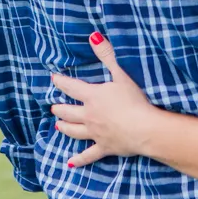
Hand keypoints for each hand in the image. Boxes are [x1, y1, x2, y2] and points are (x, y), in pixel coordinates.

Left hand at [50, 33, 168, 167]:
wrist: (144, 128)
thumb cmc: (134, 100)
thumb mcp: (121, 74)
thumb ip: (107, 55)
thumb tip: (93, 36)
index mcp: (92, 97)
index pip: (71, 87)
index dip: (61, 82)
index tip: (53, 79)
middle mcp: (89, 116)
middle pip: (69, 112)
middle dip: (60, 108)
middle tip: (54, 106)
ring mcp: (95, 133)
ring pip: (74, 131)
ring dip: (65, 128)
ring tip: (57, 126)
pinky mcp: (104, 147)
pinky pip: (88, 155)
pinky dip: (79, 159)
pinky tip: (70, 162)